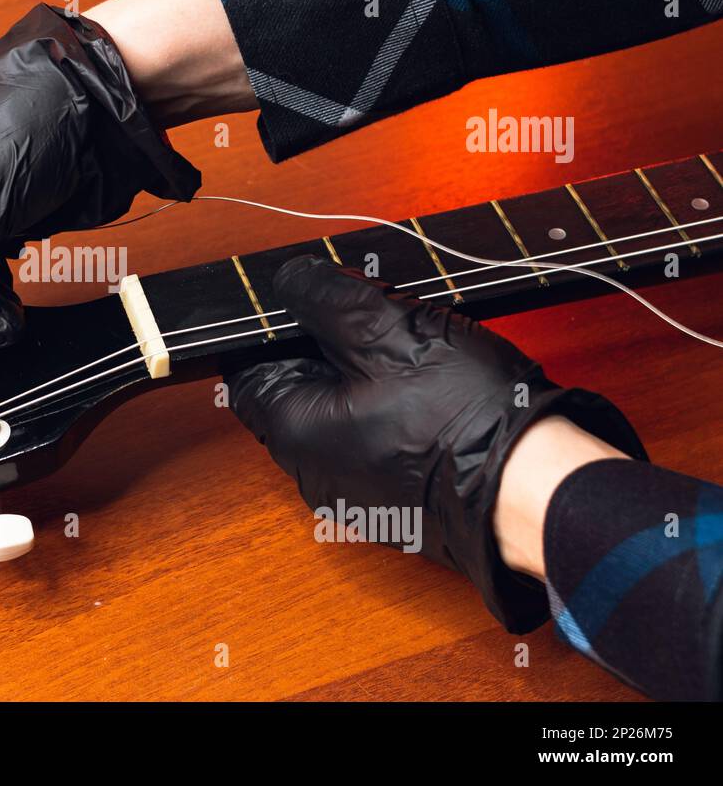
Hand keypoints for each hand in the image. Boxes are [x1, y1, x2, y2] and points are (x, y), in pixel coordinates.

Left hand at [225, 255, 642, 630]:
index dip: (277, 329)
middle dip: (330, 350)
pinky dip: (395, 415)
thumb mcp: (385, 331)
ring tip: (416, 357)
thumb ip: (326, 300)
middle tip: (379, 323)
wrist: (536, 488)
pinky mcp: (396, 503)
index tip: (311, 305)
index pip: (249, 371)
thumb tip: (291, 281)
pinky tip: (435, 395)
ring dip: (367, 381)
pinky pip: (377, 444)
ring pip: (341, 416)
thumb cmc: (461, 415)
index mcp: (293, 430)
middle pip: (299, 390)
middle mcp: (312, 471)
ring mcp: (354, 493)